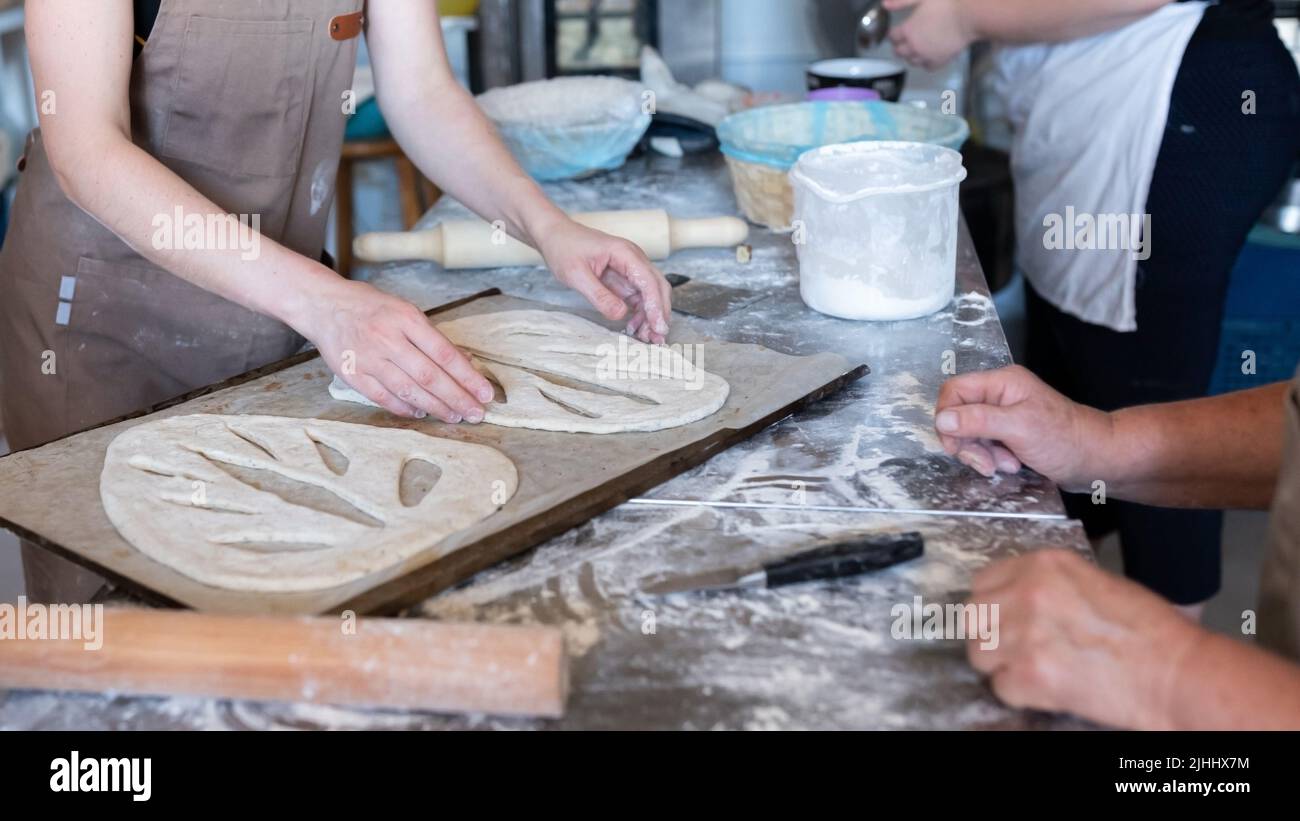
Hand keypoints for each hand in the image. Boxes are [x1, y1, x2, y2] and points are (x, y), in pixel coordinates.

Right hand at [300, 278, 493, 421]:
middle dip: (457, 398)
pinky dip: (404, 408)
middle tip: (476, 414)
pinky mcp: (353, 374)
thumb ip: (430, 337)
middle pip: (430, 376)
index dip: (468, 376)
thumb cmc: (371, 307)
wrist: (323, 305)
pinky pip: (383, 397)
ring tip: (454, 417)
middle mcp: (388, 339)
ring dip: (435, 407)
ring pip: (409, 390)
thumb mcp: (405, 310)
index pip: (445, 353)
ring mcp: (368, 358)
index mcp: (406, 319)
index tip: (485, 393)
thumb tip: (462, 363)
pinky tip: (421, 414)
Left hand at [534, 218, 672, 344]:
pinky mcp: (624, 277)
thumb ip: (599, 295)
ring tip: (646, 337)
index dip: (656, 306)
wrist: (555, 235)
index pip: (649, 282)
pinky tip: (635, 327)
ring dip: (651, 315)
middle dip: (660, 313)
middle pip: (657, 287)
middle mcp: (633, 259)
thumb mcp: (576, 275)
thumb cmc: (564, 248)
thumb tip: (621, 314)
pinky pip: (638, 296)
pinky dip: (640, 313)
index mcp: (625, 253)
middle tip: (657, 338)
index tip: (658, 327)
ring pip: (650, 294)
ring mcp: (630, 268)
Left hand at [884, 0, 976, 70]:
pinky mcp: (939, 61)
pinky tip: (930, 54)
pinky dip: (926, 62)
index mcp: (907, 31)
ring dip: (911, 55)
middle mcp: (913, 47)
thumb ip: (901, 2)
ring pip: (912, 61)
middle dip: (900, 45)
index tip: (898, 30)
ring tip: (918, 47)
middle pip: (900, 52)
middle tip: (906, 39)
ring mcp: (926, 56)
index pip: (893, 37)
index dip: (894, 33)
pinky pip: (927, 67)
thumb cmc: (945, 3)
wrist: (969, 15)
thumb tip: (884, 5)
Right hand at [934, 365, 1111, 488]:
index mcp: (1001, 383)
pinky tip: (1011, 465)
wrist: (1097, 460)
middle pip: (958, 415)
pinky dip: (991, 459)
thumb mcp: (1018, 427)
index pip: (954, 391)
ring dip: (981, 454)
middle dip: (967, 443)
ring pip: (969, 434)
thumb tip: (942, 420)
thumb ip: (978, 420)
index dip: (948, 418)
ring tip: (1007, 464)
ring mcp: (1004, 416)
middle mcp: (1000, 395)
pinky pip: (984, 446)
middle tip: (985, 462)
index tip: (956, 443)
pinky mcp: (1008, 434)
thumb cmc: (1066, 439)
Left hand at [967, 549, 1205, 728]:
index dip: (992, 604)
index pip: (982, 581)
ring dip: (1000, 665)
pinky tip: (1049, 688)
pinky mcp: (1031, 674)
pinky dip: (1020, 693)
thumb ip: (1047, 585)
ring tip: (1034, 668)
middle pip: (971, 616)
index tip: (1004, 619)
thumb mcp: (1092, 581)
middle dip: (987, 634)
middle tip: (1013, 648)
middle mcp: (1027, 593)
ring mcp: (1025, 634)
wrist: (1175, 671)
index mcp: (1043, 565)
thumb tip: (1015, 599)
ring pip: (978, 654)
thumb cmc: (1147, 628)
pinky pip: (1001, 687)